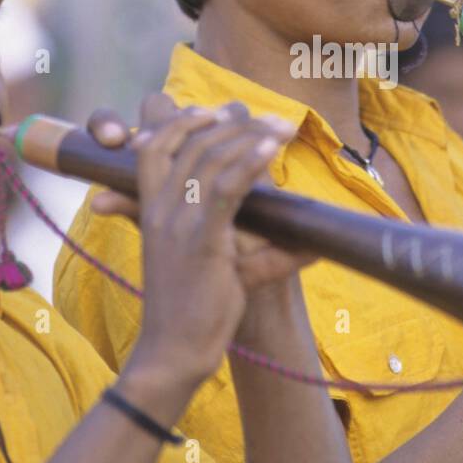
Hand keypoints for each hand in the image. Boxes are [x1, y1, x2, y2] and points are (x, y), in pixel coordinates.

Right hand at [84, 95, 309, 384]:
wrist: (175, 352)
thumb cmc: (197, 311)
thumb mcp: (221, 267)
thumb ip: (260, 248)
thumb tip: (312, 240)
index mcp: (150, 210)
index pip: (155, 144)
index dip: (188, 120)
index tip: (224, 111)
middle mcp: (159, 210)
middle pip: (190, 142)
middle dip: (233, 122)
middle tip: (273, 119)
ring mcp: (176, 224)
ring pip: (209, 158)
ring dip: (250, 136)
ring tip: (284, 128)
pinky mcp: (199, 242)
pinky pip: (223, 189)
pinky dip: (249, 163)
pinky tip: (271, 150)